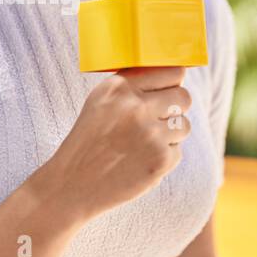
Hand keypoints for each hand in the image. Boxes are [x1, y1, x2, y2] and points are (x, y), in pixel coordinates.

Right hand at [32, 66, 191, 223]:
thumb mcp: (100, 101)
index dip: (174, 82)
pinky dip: (162, 158)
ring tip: (142, 144)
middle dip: (175, 109)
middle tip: (157, 121)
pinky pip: (177, 151)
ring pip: (183, 125)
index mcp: (119, 87)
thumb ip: (132, 86)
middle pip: (183, 97)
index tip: (170, 90)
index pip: (172, 72)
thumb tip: (176, 76)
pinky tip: (138, 161)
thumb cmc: (89, 141)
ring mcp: (150, 133)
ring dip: (169, 135)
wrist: (72, 184)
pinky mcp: (160, 159)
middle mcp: (135, 106)